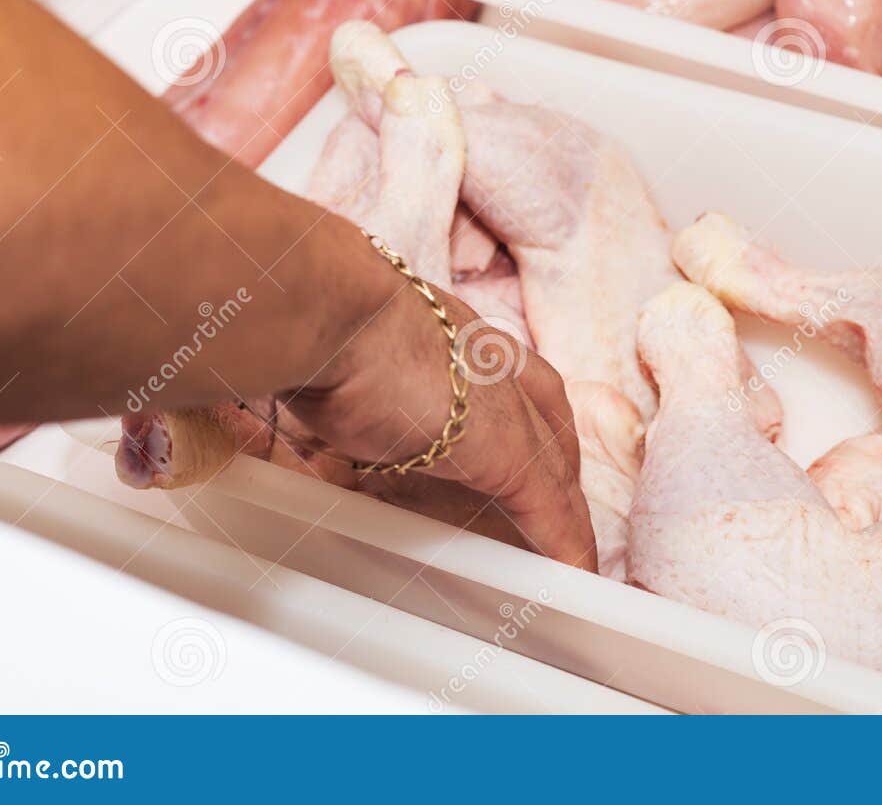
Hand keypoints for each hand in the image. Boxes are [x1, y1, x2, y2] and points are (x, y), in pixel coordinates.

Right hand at [289, 277, 596, 570]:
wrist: (333, 312)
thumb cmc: (315, 319)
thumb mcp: (336, 343)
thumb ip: (341, 368)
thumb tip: (306, 383)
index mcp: (449, 328)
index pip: (505, 367)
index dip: (522, 400)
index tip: (524, 424)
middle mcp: (486, 358)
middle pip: (546, 411)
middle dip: (557, 451)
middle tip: (559, 491)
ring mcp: (503, 402)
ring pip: (553, 461)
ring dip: (565, 504)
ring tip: (574, 545)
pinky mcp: (508, 449)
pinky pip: (550, 505)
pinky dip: (566, 540)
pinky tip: (575, 569)